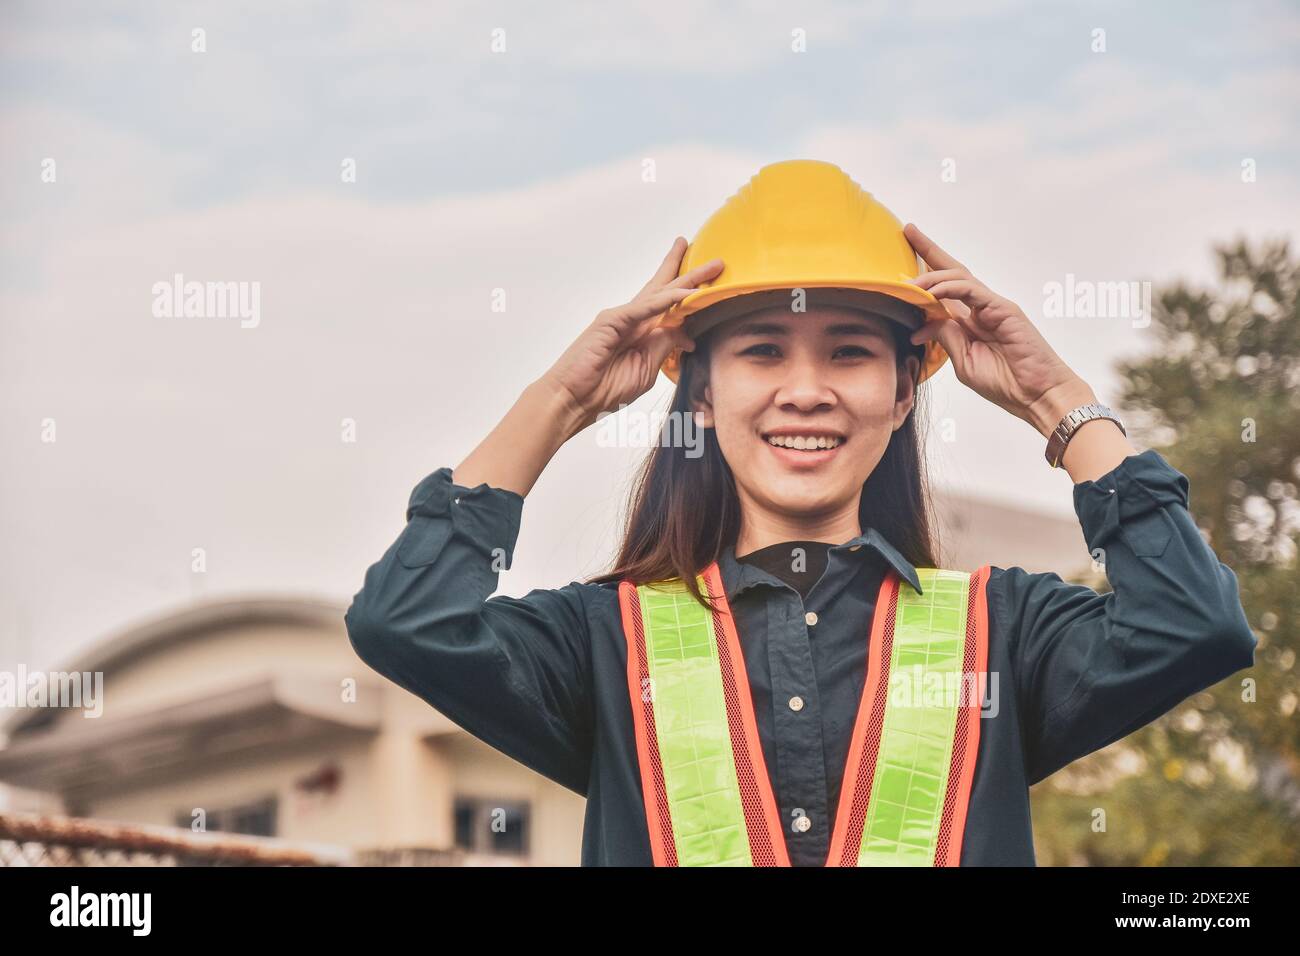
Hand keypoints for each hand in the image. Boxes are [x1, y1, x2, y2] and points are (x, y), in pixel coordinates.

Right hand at [538, 238, 723, 431]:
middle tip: (717, 261)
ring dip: (686, 279)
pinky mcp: (610, 320)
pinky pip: (643, 307)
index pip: (670, 307)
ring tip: (711, 268)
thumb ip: (665, 347)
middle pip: (667, 290)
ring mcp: (621, 317)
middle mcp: (633, 320)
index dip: (689, 295)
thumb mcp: (647, 368)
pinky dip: (666, 300)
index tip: (711, 287)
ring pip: (659, 293)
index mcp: (642, 332)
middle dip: (692, 274)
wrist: (574, 399)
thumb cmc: (605, 388)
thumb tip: (688, 332)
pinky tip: (686, 292)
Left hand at [903, 223, 1095, 434]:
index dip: (925, 273)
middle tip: (908, 230)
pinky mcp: (1004, 309)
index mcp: (969, 321)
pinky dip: (950, 288)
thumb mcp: (963, 361)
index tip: (902, 265)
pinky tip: (932, 294)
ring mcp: (992, 306)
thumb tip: (921, 324)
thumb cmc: (1005, 382)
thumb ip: (945, 338)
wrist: (1036, 395)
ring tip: (909, 285)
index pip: (943, 290)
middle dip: (929, 250)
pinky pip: (972, 290)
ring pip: (958, 277)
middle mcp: (980, 308)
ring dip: (931, 277)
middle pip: (951, 271)